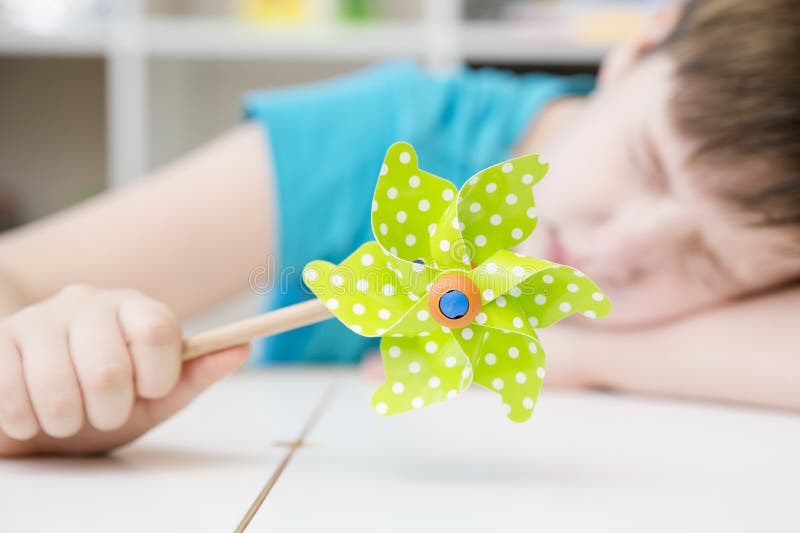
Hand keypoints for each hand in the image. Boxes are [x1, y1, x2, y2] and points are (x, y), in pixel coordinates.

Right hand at [0, 285, 248, 456]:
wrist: (36, 409)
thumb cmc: (102, 402)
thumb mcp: (154, 397)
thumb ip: (194, 374)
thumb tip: (244, 346)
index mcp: (135, 308)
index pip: (159, 330)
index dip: (157, 375)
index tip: (148, 391)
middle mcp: (88, 302)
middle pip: (110, 365)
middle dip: (109, 410)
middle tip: (104, 414)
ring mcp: (39, 316)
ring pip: (58, 383)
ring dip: (65, 420)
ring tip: (66, 418)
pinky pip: (10, 390)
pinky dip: (24, 419)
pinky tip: (31, 415)